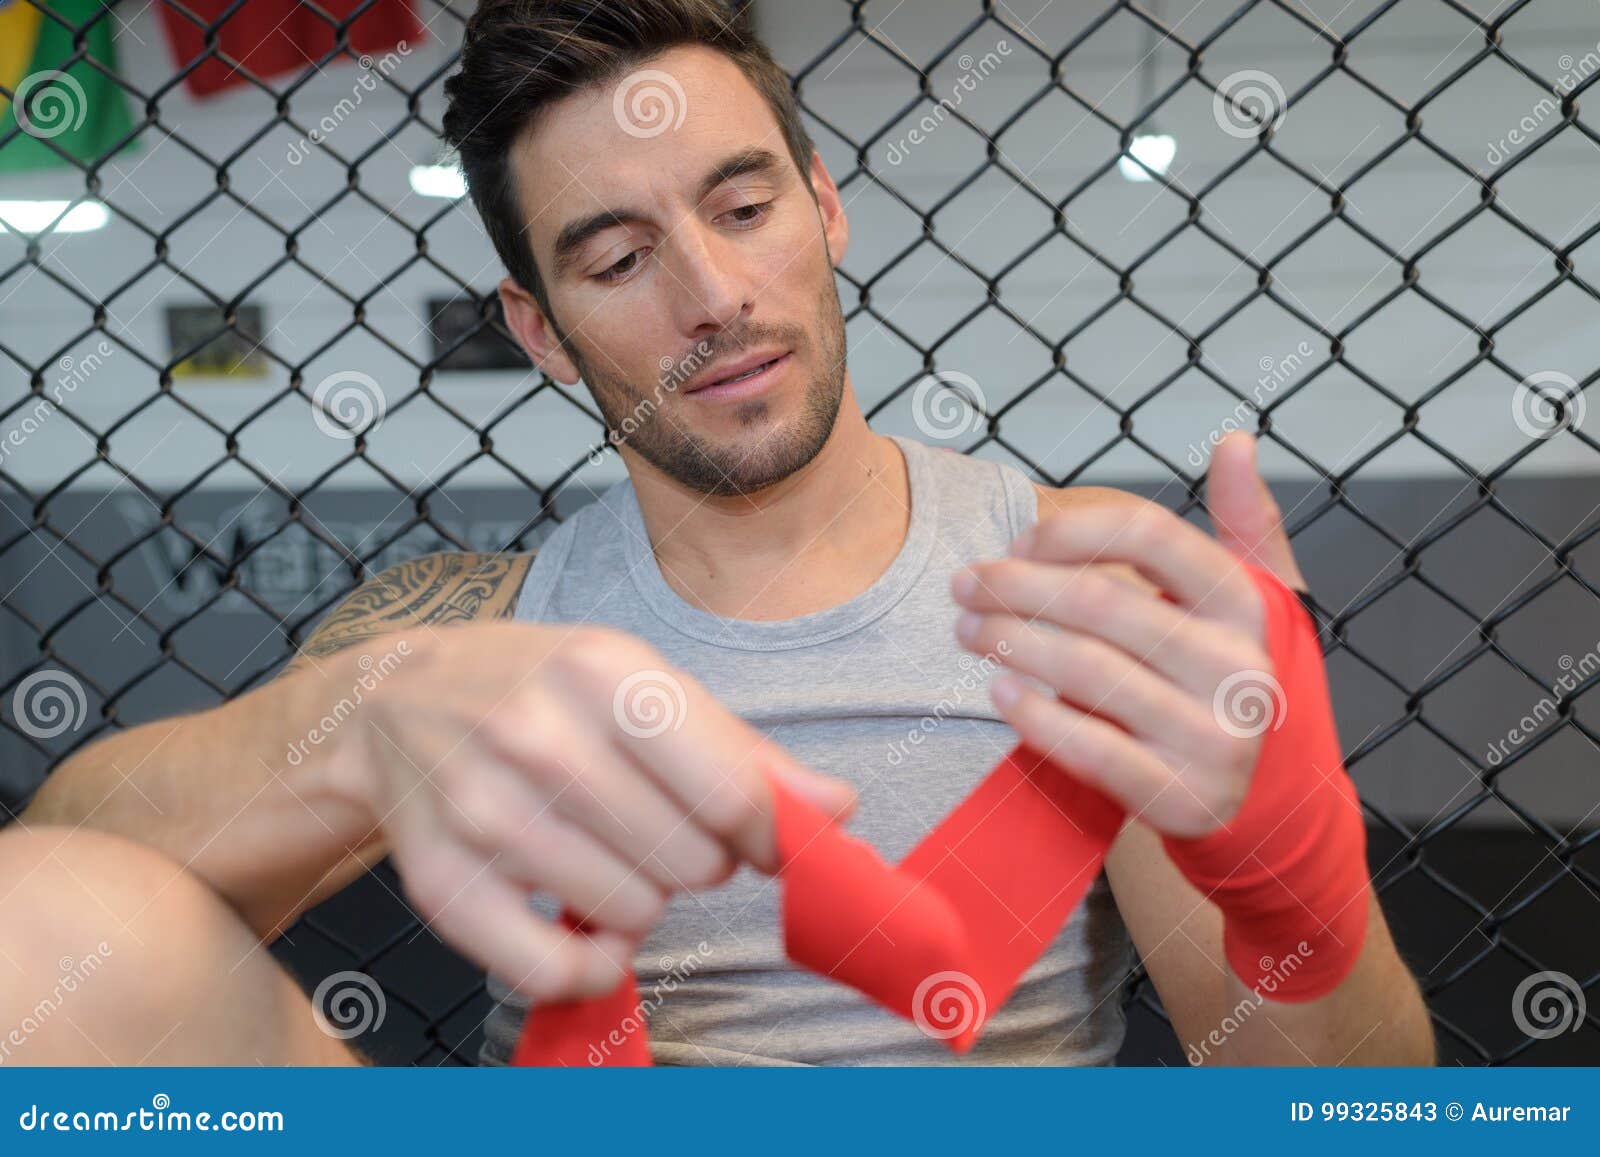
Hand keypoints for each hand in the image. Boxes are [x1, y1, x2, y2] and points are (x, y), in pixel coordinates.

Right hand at [319, 621, 855, 1002]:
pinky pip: (553, 970)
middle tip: (658, 828)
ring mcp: (483, 813)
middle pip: (690, 862)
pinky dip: (590, 967)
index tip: (758, 838)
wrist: (395, 699)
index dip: (766, 835)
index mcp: (603, 672)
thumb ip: (743, 750)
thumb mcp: (642, 681)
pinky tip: (588, 931)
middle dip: (697, 860)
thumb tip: (840, 808)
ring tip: (607, 854)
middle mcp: (536, 736)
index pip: (731, 796)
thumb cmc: (542, 686)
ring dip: (641, 901)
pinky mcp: (443, 882)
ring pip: (633, 914)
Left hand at [949, 431, 1304, 837]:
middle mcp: (1238, 667)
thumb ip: (1241, 520)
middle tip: (963, 585)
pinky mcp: (1182, 796)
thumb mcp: (1250, 599)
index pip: (1149, 536)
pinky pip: (1094, 750)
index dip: (1070, 531)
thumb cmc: (1224, 678)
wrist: (1261, 798)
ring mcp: (1214, 736)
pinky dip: (1038, 718)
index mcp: (1245, 604)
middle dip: (1017, 587)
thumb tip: (1234, 440)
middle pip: (1103, 603)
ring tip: (966, 630)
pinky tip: (999, 693)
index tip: (1018, 540)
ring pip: (1089, 673)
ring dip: (1011, 643)